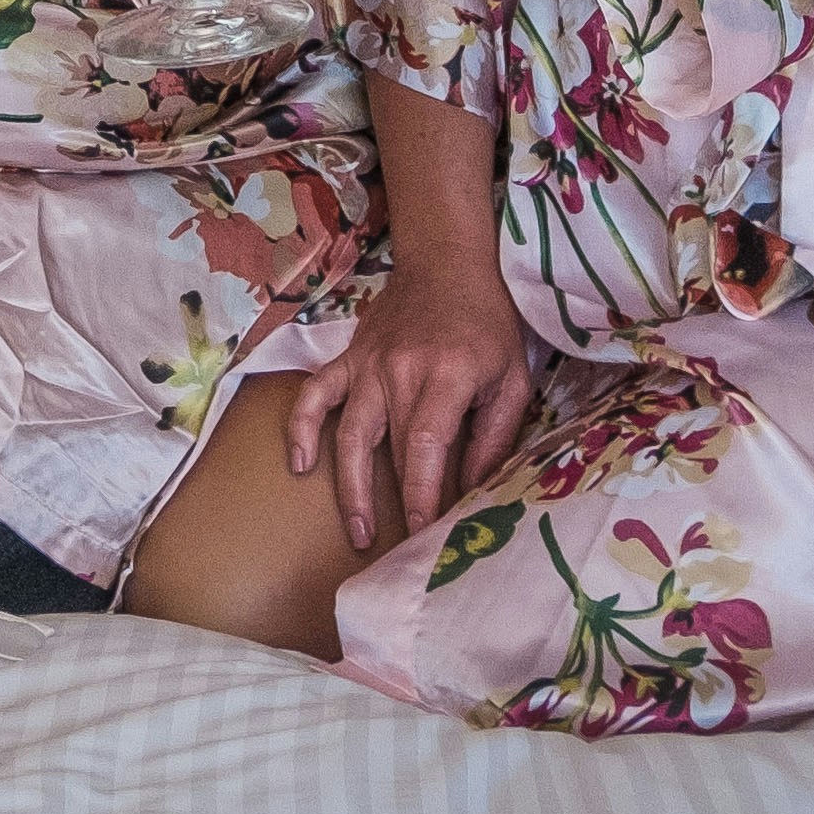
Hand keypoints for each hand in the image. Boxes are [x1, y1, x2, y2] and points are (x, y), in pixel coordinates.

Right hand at [289, 253, 538, 552]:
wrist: (448, 262)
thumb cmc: (488, 324)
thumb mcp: (512, 378)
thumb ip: (494, 435)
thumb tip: (476, 490)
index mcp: (445, 376)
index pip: (427, 446)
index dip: (422, 494)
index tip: (422, 533)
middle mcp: (399, 372)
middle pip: (389, 449)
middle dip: (392, 504)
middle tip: (396, 552)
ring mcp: (367, 365)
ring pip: (348, 433)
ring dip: (350, 486)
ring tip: (357, 531)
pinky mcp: (349, 358)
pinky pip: (315, 394)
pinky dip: (302, 427)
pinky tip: (301, 464)